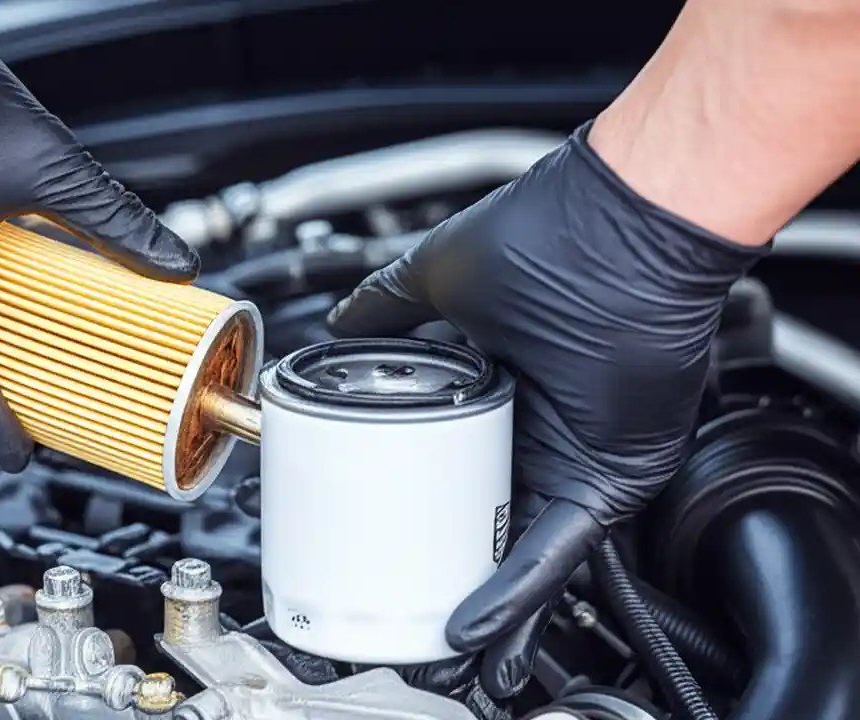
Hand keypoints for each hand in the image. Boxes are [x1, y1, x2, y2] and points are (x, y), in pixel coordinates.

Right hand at [327, 122, 766, 697]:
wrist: (624, 230)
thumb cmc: (546, 235)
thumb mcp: (437, 277)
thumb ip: (384, 305)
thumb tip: (334, 323)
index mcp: (490, 385)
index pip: (443, 458)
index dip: (408, 497)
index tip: (366, 528)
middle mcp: (530, 426)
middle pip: (479, 513)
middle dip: (444, 563)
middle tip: (401, 604)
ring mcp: (566, 456)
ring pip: (519, 546)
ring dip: (486, 602)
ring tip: (444, 649)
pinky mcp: (601, 479)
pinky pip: (557, 547)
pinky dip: (520, 590)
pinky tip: (482, 624)